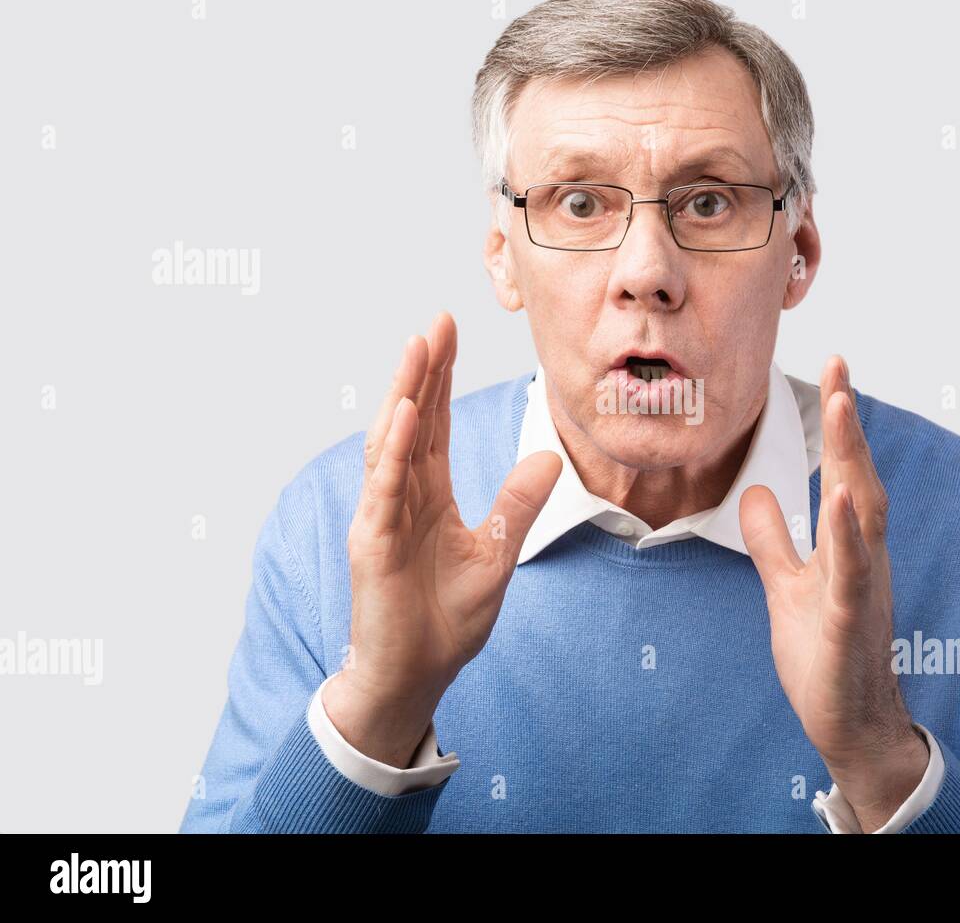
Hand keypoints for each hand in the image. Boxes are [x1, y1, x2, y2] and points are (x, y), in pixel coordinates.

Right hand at [324, 312, 561, 767]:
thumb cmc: (445, 620)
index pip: (435, 424)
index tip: (450, 330)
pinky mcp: (372, 545)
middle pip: (413, 421)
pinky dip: (395, 451)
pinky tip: (407, 415)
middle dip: (425, 370)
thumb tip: (550, 456)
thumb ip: (517, 503)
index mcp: (428, 496)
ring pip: (392, 444)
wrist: (415, 676)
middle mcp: (400, 497)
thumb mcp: (497, 552)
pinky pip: (384, 490)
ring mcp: (382, 517)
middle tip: (438, 320)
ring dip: (405, 394)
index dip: (442, 377)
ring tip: (418, 348)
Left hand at [740, 355, 927, 830]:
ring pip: (862, 513)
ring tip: (841, 407)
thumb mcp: (788, 588)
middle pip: (857, 477)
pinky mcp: (850, 622)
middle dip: (848, 422)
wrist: (851, 725)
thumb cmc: (826, 657)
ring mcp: (861, 587)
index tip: (835, 368)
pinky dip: (844, 532)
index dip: (838, 424)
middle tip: (841, 364)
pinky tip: (834, 496)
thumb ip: (772, 540)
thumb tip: (756, 489)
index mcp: (846, 546)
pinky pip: (851, 572)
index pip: (842, 472)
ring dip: (850, 458)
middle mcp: (862, 557)